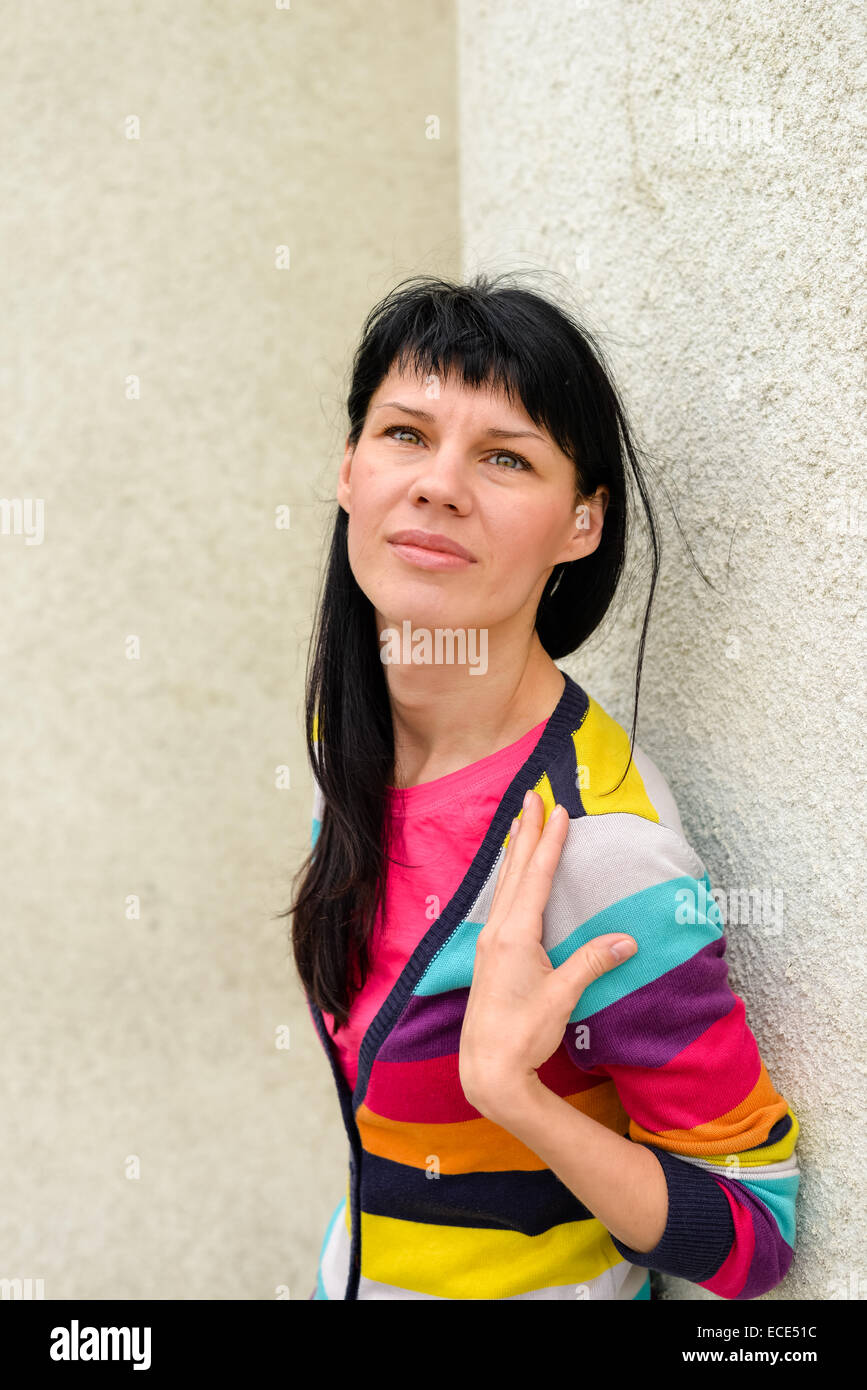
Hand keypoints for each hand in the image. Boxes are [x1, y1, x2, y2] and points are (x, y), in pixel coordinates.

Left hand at [458, 789, 637, 1118]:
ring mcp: (490, 943)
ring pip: (504, 885)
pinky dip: (508, 879)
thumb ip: (591, 963)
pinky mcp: (489, 956)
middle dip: (526, 833)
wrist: (487, 1069)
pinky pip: (500, 902)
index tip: (557, 811)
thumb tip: (626, 939)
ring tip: (520, 823)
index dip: (549, 843)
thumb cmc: (522, 1035)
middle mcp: (498, 932)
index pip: (535, 878)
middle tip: (531, 796)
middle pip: (515, 871)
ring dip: (515, 852)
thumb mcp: (562, 997)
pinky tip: (510, 877)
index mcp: (515, 936)